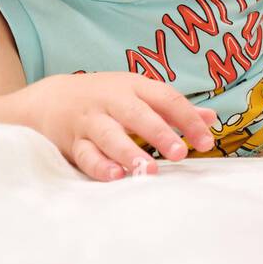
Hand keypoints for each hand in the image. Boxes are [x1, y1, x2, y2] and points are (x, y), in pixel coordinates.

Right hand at [31, 72, 219, 181]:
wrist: (50, 99)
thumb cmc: (105, 98)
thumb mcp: (137, 95)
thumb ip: (172, 108)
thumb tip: (212, 119)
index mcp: (133, 87)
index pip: (165, 98)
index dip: (187, 118)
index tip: (206, 141)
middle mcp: (112, 101)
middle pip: (137, 115)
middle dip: (159, 133)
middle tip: (179, 153)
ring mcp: (91, 121)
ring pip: (110, 136)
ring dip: (129, 152)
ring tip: (149, 170)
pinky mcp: (73, 142)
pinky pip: (86, 155)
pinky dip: (100, 166)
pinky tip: (116, 176)